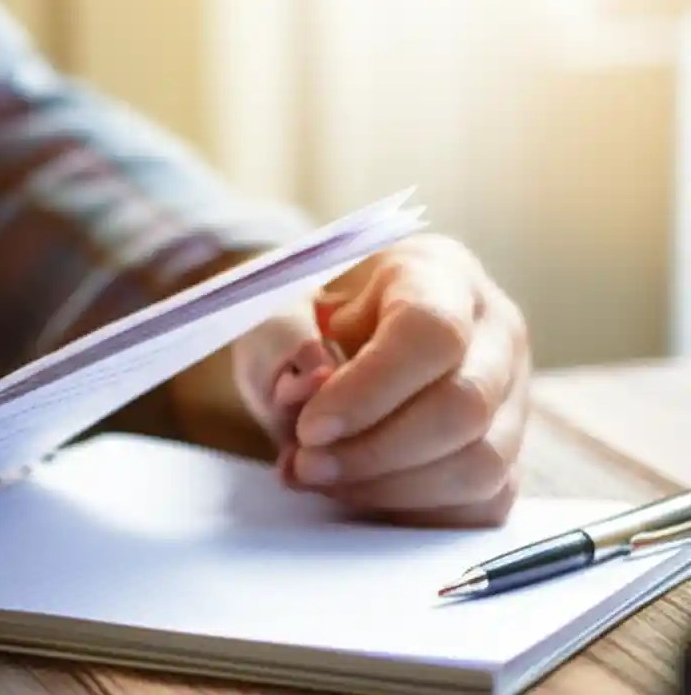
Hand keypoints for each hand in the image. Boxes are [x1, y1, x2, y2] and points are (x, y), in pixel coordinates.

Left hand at [235, 234, 529, 526]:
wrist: (328, 343)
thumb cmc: (306, 319)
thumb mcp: (274, 308)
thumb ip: (282, 340)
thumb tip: (309, 386)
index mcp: (440, 274)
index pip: (432, 332)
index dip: (370, 390)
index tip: (310, 427)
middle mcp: (496, 332)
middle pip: (464, 405)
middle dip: (375, 452)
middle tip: (307, 464)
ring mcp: (512, 397)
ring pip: (480, 465)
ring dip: (390, 490)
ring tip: (324, 478)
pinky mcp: (508, 454)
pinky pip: (482, 503)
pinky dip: (414, 513)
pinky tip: (360, 494)